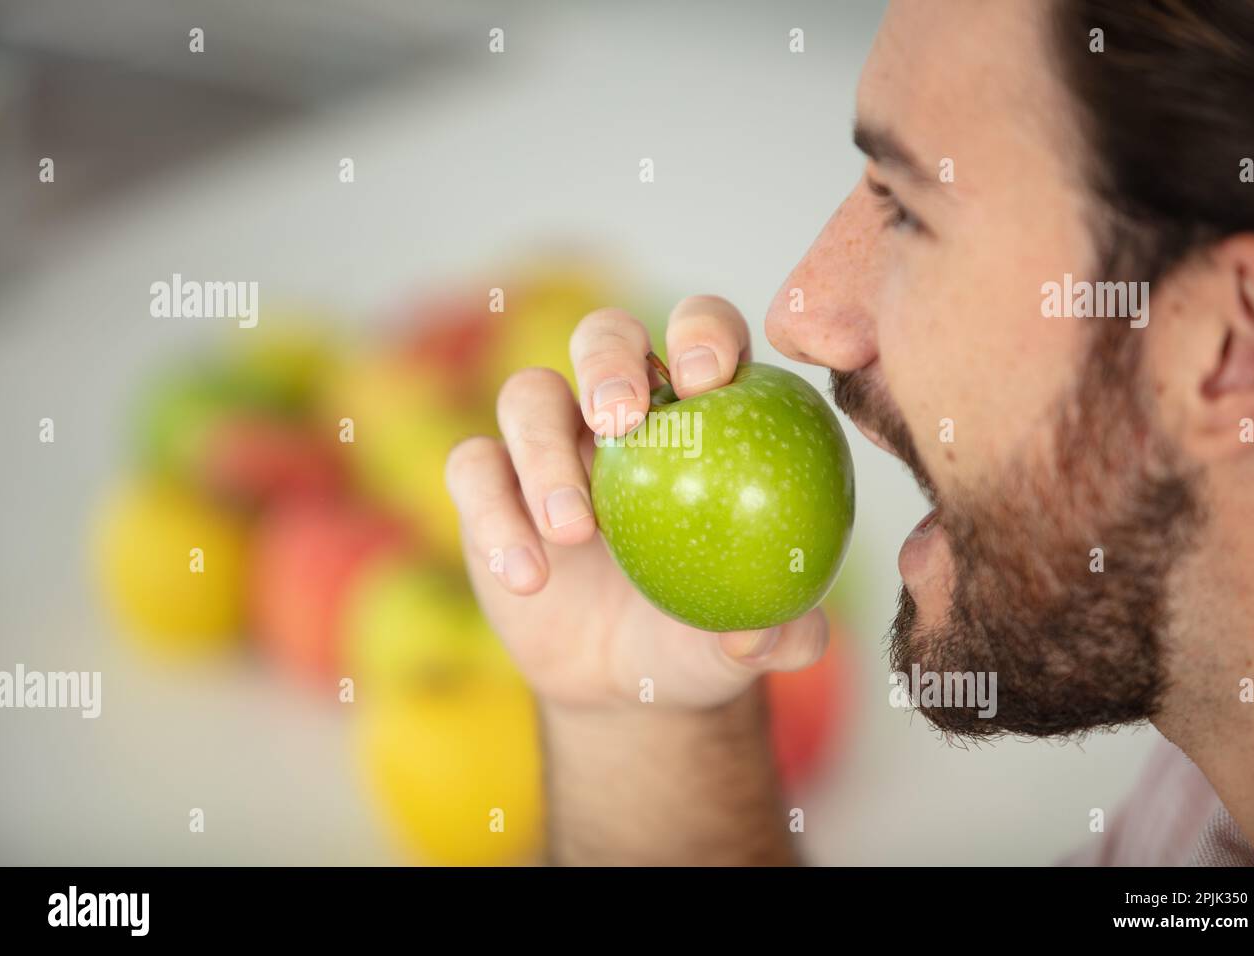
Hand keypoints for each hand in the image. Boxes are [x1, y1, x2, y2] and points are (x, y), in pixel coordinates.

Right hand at [445, 295, 829, 711]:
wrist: (623, 683)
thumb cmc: (700, 637)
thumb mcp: (751, 646)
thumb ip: (779, 639)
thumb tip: (765, 634)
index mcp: (699, 412)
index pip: (704, 333)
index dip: (703, 332)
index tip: (706, 381)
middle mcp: (620, 411)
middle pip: (605, 335)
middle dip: (608, 359)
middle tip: (619, 421)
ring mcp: (548, 442)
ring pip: (527, 394)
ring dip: (545, 451)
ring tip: (573, 532)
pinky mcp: (490, 485)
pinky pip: (473, 469)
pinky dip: (492, 514)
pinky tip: (527, 577)